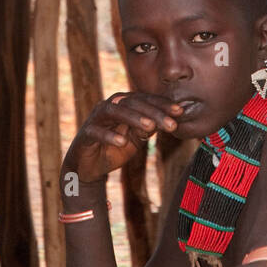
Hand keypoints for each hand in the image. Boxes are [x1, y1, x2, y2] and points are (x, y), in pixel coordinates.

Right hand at [63, 91, 184, 183]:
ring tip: (150, 127)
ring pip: (114, 111)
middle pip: (133, 103)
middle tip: (171, 123)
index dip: (162, 104)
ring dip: (133, 118)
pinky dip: (109, 135)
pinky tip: (122, 141)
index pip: (145, 100)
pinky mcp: (86, 134)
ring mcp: (96, 119)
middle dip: (153, 112)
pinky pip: (96, 132)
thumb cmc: (115, 147)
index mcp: (123, 104)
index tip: (180, 112)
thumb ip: (148, 128)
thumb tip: (167, 121)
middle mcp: (109, 106)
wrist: (89, 166)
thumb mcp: (136, 138)